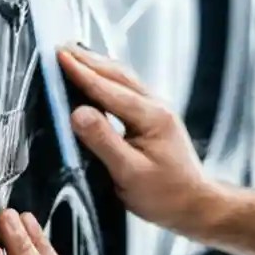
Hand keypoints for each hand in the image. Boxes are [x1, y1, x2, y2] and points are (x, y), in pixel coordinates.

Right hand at [56, 47, 228, 238]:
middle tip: (59, 48)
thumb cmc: (164, 196)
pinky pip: (126, 88)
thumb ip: (103, 141)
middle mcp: (156, 106)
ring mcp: (156, 110)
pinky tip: (96, 77)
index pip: (107, 89)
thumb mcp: (129, 173)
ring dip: (97, 65)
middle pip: (117, 75)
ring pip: (123, 78)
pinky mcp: (153, 117)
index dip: (80, 72)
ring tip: (73, 55)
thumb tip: (77, 113)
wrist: (196, 205)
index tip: (58, 56)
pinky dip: (106, 78)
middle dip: (87, 60)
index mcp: (150, 117)